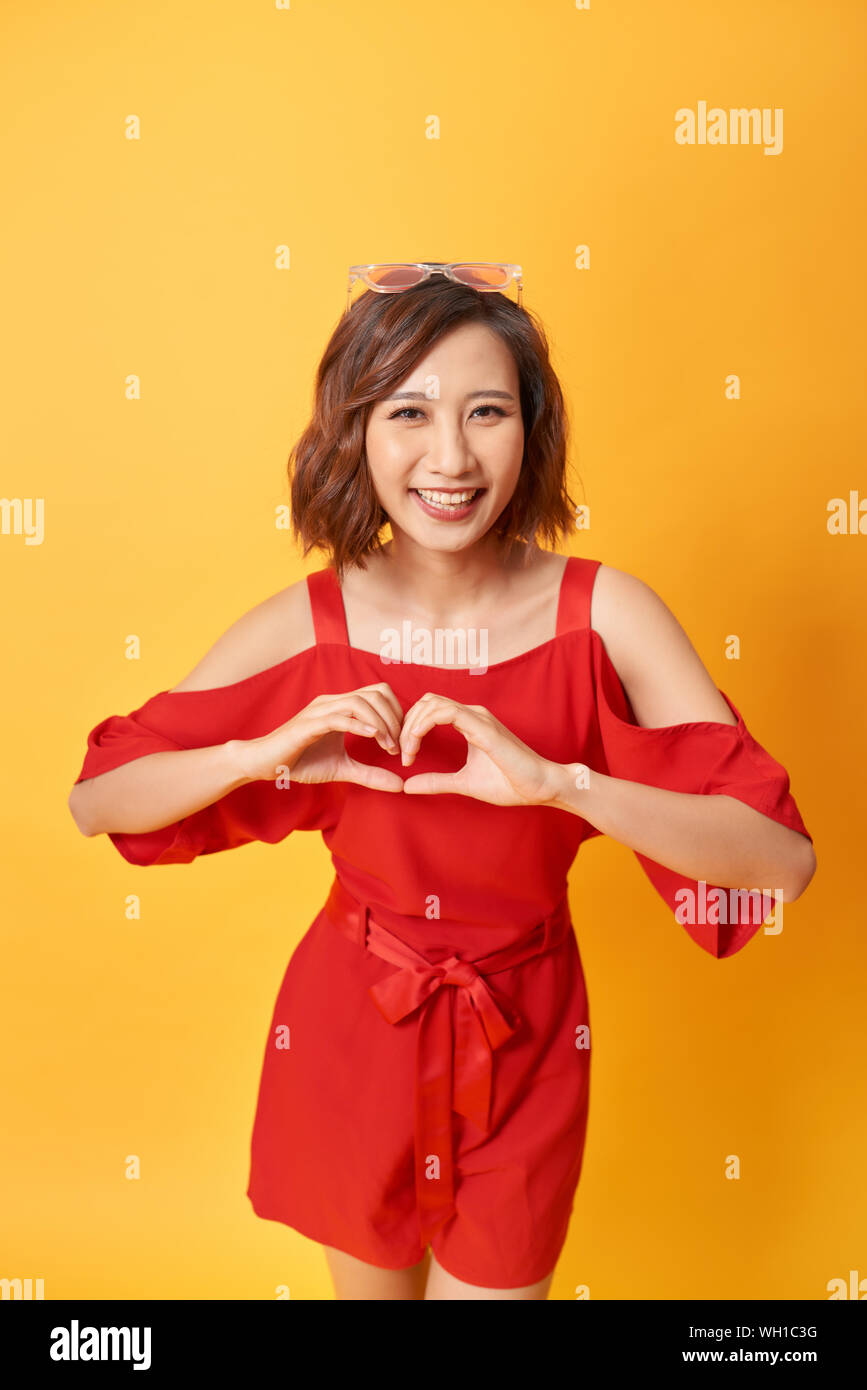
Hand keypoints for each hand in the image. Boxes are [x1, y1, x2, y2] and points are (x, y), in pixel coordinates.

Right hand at [233, 683, 404, 791]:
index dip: (396, 714)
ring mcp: (319, 711)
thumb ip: (370, 774)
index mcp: (341, 706)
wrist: (264, 763)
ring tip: (387, 746)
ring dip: (380, 724)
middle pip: (376, 693)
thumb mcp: (342, 769)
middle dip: (394, 719)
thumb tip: (399, 785)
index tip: (400, 741)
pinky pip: (338, 718)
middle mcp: (332, 702)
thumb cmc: (300, 761)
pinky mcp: (308, 725)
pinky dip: (359, 725)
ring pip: (360, 702)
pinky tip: (373, 738)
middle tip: (397, 746)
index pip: (379, 693)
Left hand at [399, 693, 564, 806]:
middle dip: (406, 725)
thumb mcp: (463, 783)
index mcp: (470, 722)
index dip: (410, 728)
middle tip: (403, 754)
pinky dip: (423, 725)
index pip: (430, 709)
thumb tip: (407, 786)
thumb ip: (437, 781)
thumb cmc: (510, 783)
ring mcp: (479, 717)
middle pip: (426, 702)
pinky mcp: (483, 727)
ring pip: (432, 703)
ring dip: (412, 726)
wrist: (540, 787)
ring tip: (408, 753)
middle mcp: (473, 714)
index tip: (406, 756)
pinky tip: (416, 745)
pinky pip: (446, 713)